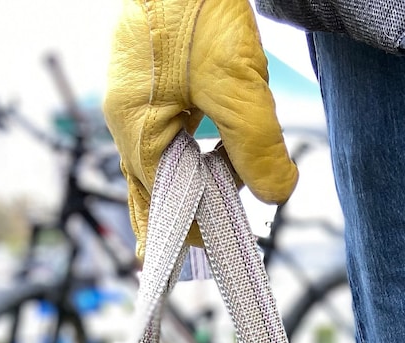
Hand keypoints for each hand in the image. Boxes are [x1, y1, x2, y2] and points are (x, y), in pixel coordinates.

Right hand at [104, 0, 298, 255]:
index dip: (193, 231)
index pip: (162, 205)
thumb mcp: (236, 84)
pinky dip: (193, 152)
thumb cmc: (196, 6)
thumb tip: (277, 195)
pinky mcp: (152, 78)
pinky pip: (169, 132)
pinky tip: (217, 156)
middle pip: (155, 190)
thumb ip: (257, 146)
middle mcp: (127, 117)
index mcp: (135, 128)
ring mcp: (136, 97)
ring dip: (195, 182)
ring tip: (225, 204)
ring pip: (164, 160)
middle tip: (216, 249)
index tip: (221, 255)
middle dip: (187, 215)